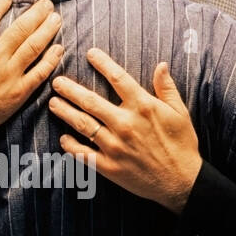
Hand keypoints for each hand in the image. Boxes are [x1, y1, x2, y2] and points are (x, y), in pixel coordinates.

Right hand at [0, 0, 63, 145]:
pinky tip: (59, 48)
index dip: (0, 4)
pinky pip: (39, 72)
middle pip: (21, 28)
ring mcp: (9, 73)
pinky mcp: (18, 91)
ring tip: (56, 18)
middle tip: (46, 3)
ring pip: (34, 46)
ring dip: (47, 30)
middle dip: (36, 12)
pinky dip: (51, 59)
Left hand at [49, 50, 201, 213]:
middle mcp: (126, 124)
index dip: (102, 63)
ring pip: (83, 125)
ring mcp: (115, 146)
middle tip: (56, 82)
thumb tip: (160, 65)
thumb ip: (167, 88)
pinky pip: (83, 154)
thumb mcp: (180, 112)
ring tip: (53, 103)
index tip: (90, 53)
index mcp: (143, 107)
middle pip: (91, 101)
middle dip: (70, 89)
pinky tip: (63, 138)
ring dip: (65, 112)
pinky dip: (71, 146)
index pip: (118, 78)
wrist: (181, 182)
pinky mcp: (110, 167)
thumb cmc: (182, 145)